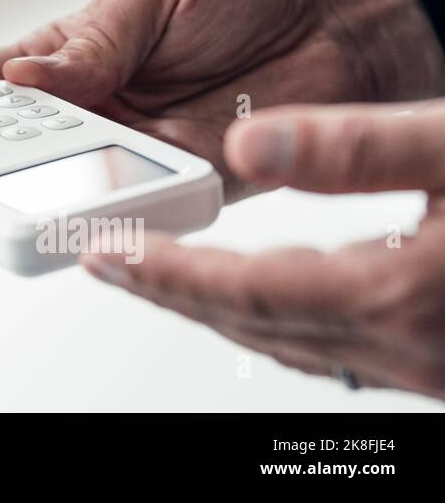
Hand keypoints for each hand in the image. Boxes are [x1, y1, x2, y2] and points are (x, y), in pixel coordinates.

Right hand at [0, 0, 443, 200]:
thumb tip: (27, 80)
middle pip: (5, 146)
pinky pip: (127, 210)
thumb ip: (95, 36)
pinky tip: (68, 223)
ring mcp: (127, 151)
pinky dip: (96, 221)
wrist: (341, 30)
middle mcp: (88, 108)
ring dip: (17, 199)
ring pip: (55, 187)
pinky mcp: (176, 187)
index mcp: (66, 53)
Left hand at [82, 99, 444, 400]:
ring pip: (291, 343)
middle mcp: (405, 348)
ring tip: (160, 272)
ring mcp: (425, 367)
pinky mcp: (439, 363)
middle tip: (103, 258)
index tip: (100, 250)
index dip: (163, 269)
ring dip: (219, 306)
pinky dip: (278, 318)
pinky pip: (335, 349)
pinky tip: (264, 292)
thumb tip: (248, 145)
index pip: (242, 287)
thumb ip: (358, 147)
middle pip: (251, 321)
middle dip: (168, 287)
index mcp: (395, 295)